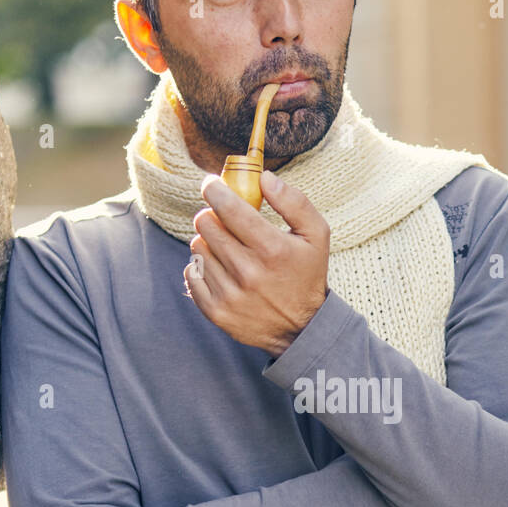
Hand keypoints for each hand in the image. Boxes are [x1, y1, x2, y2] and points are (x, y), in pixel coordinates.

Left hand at [182, 168, 329, 355]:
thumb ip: (294, 202)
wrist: (302, 328)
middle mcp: (248, 272)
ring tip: (227, 249)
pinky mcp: (216, 311)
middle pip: (205, 224)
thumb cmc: (307, 275)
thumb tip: (264, 178)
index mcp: (272, 249)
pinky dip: (201, 266)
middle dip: (212, 216)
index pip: (229, 208)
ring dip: (208, 242)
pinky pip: (192, 273)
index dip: (214, 190)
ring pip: (197, 247)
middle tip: (224, 221)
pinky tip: (219, 268)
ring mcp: (230, 294)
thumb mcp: (316, 236)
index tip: (211, 185)